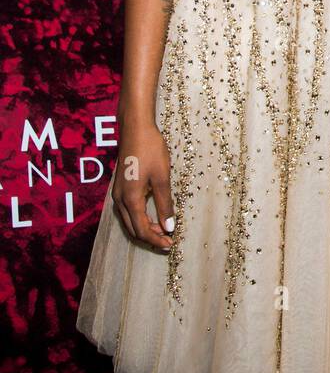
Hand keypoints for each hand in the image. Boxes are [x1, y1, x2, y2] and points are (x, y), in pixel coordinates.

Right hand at [111, 119, 174, 251]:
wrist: (135, 128)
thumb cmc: (150, 149)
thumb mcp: (162, 177)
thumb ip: (164, 204)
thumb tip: (168, 227)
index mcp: (130, 199)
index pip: (141, 229)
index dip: (155, 240)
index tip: (170, 244)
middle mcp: (119, 200)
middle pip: (133, 229)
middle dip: (150, 237)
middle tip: (168, 241)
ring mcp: (117, 193)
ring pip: (129, 221)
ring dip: (144, 228)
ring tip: (162, 230)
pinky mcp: (120, 188)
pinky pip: (127, 211)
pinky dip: (139, 218)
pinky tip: (153, 215)